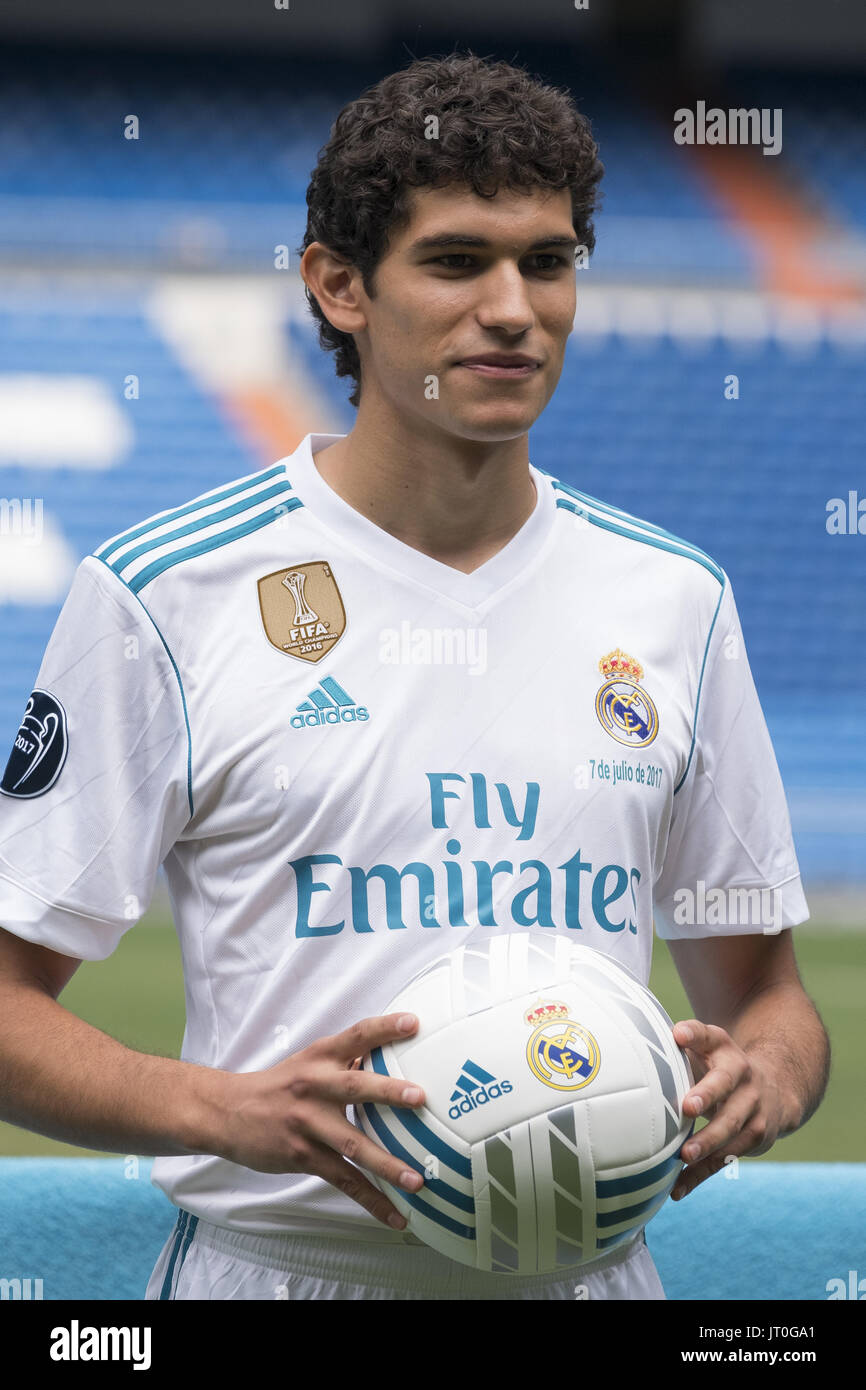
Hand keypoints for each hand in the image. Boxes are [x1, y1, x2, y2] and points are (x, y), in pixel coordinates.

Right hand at [217, 1013, 426, 1228]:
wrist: (227, 1112)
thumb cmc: (280, 1086)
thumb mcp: (308, 1062)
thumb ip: (345, 1061)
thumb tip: (392, 1057)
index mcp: (320, 1057)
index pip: (356, 1035)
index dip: (385, 1028)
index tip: (414, 1023)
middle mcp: (314, 1087)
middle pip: (355, 1087)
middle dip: (388, 1092)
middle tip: (420, 1097)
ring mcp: (308, 1123)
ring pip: (351, 1144)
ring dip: (386, 1163)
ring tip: (417, 1179)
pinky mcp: (303, 1156)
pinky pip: (342, 1180)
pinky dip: (370, 1199)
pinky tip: (395, 1214)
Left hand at [670, 1019, 785, 1200]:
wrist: (778, 1090)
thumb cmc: (721, 1068)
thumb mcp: (708, 1049)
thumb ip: (683, 1044)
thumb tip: (644, 1042)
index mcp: (725, 1050)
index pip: (709, 1036)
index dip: (694, 1035)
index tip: (678, 1035)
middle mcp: (743, 1077)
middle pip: (725, 1086)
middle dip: (708, 1096)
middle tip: (688, 1107)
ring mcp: (753, 1108)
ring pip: (730, 1127)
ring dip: (708, 1143)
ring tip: (685, 1155)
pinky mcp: (754, 1139)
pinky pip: (726, 1158)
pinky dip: (702, 1174)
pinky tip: (678, 1188)